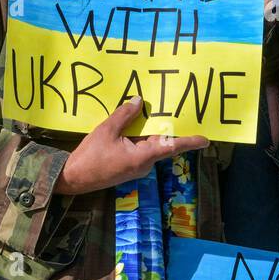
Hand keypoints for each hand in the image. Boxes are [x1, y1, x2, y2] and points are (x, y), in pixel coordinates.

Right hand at [55, 97, 208, 195]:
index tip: (206, 140)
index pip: (172, 147)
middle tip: (180, 112)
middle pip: (162, 144)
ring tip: (157, 112)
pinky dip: (142, 137)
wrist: (72, 178)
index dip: (189, 142)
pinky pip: (141, 150)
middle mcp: (144, 165)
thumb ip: (125, 115)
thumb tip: (139, 101)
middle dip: (170, 129)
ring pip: (151, 146)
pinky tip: (138, 124)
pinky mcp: (129, 167)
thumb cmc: (90, 156)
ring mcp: (137, 168)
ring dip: (152, 132)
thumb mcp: (107, 130)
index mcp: (143, 157)